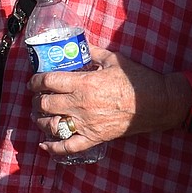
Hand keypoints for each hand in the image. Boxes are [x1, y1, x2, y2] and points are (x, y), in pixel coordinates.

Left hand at [31, 46, 167, 156]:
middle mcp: (81, 105)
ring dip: (40, 120)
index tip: (34, 80)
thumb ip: (92, 51)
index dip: (36, 80)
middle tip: (36, 96)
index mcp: (84, 84)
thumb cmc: (136, 79)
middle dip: (35, 99)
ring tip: (38, 114)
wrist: (157, 103)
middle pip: (45, 104)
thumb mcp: (113, 59)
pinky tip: (44, 144)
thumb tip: (77, 44)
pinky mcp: (95, 138)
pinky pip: (69, 148)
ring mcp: (86, 124)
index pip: (49, 82)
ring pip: (52, 125)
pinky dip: (53, 148)